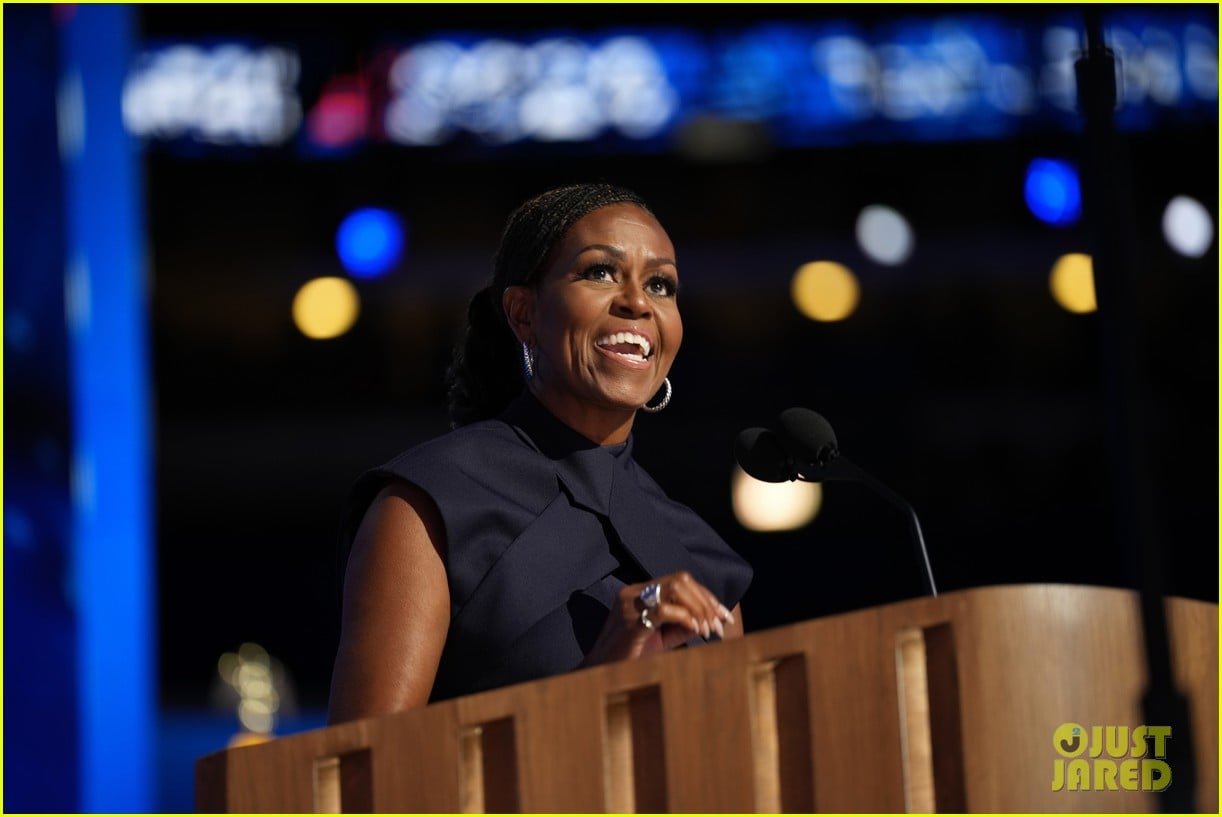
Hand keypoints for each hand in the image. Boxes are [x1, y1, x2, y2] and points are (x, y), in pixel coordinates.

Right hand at [581, 571, 735, 665]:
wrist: (600, 672)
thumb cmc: (630, 656)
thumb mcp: (662, 637)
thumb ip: (683, 626)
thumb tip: (711, 619)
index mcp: (640, 592)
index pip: (680, 581)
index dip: (706, 596)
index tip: (724, 615)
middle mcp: (634, 592)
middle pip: (680, 580)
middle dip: (706, 601)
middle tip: (719, 625)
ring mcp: (630, 603)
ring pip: (675, 589)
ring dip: (698, 608)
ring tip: (707, 629)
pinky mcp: (630, 620)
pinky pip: (664, 610)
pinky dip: (685, 617)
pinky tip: (695, 630)